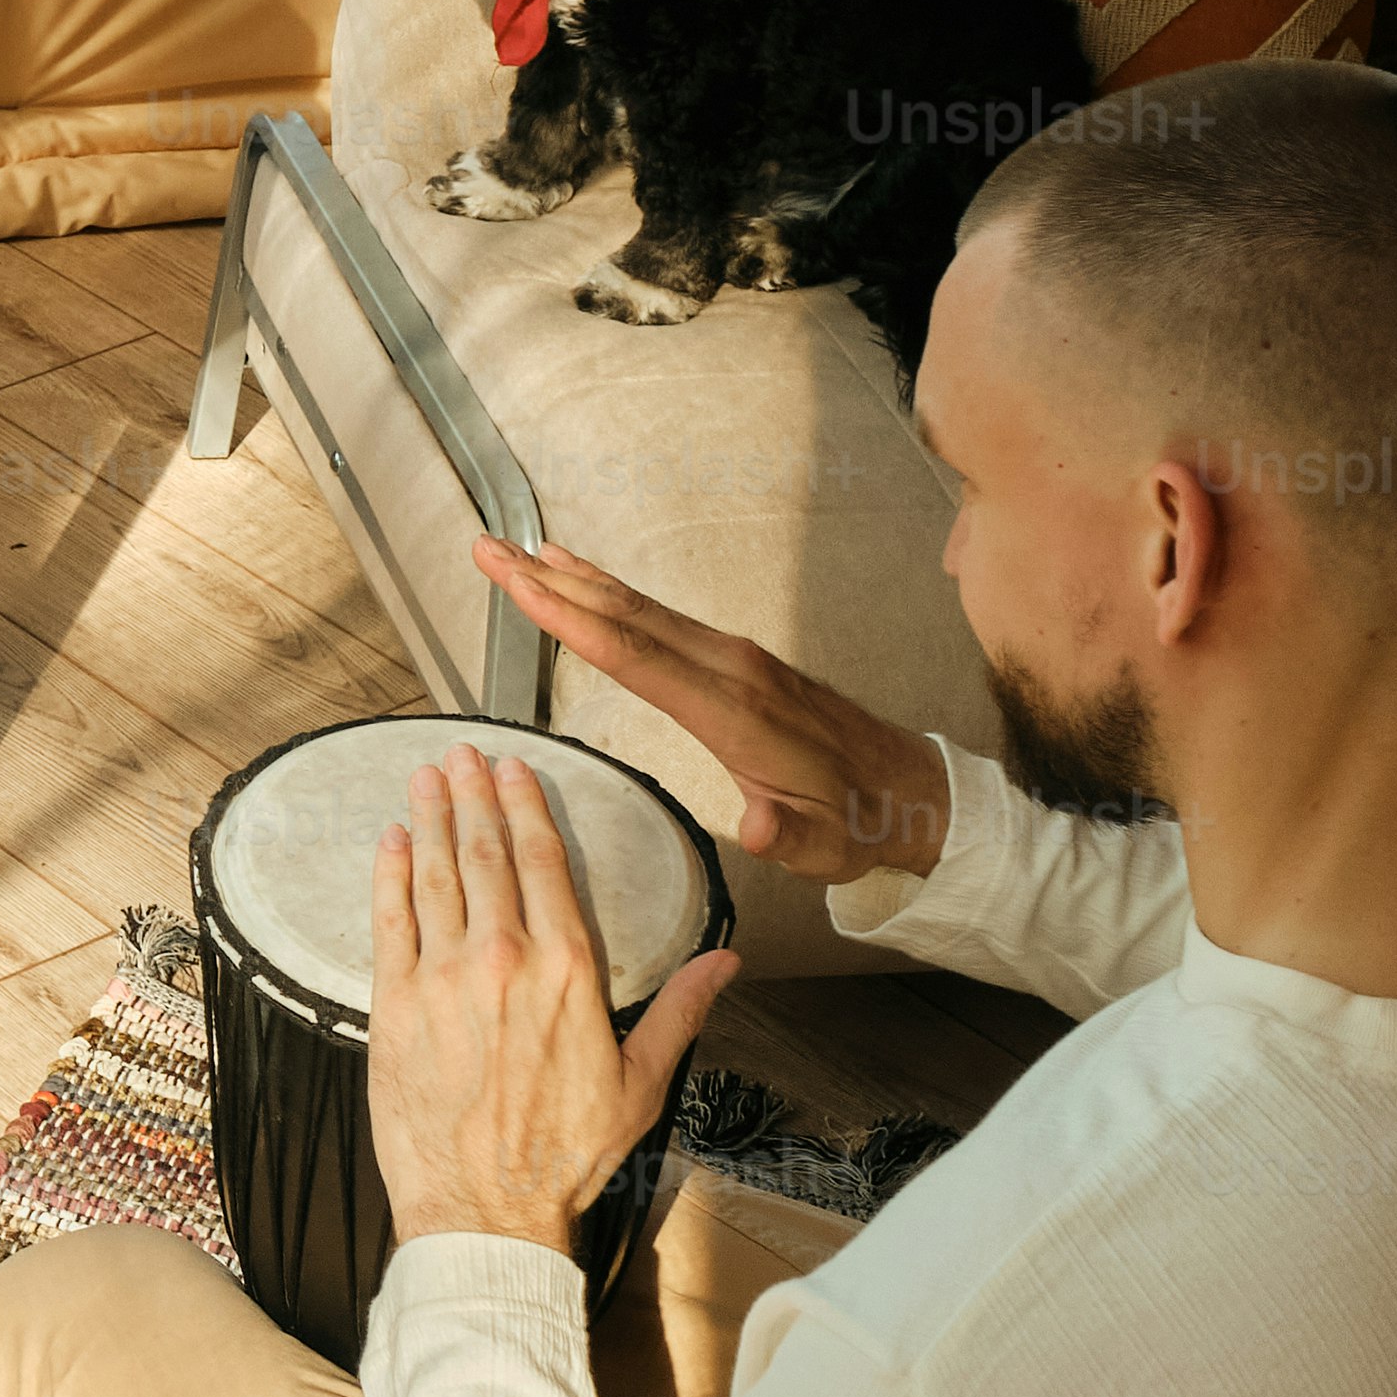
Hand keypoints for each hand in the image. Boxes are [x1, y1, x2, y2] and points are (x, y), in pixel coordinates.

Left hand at [366, 746, 738, 1258]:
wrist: (487, 1208)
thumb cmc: (566, 1153)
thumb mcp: (642, 1083)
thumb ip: (680, 1010)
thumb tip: (726, 961)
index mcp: (568, 970)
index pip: (543, 864)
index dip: (525, 808)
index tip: (513, 769)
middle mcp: (504, 960)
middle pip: (485, 856)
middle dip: (473, 796)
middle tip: (461, 753)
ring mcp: (443, 978)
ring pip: (435, 877)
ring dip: (431, 819)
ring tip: (426, 778)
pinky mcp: (394, 1005)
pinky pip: (390, 921)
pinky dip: (390, 874)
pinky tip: (392, 841)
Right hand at [476, 533, 946, 890]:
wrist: (908, 792)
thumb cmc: (855, 823)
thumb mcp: (822, 846)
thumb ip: (784, 836)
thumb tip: (756, 830)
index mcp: (734, 710)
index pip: (636, 656)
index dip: (573, 620)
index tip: (521, 587)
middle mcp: (730, 667)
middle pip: (625, 614)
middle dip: (550, 581)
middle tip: (489, 550)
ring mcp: (735, 656)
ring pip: (639, 607)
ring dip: (573, 578)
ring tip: (516, 552)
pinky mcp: (737, 659)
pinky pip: (659, 616)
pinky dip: (612, 593)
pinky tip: (584, 581)